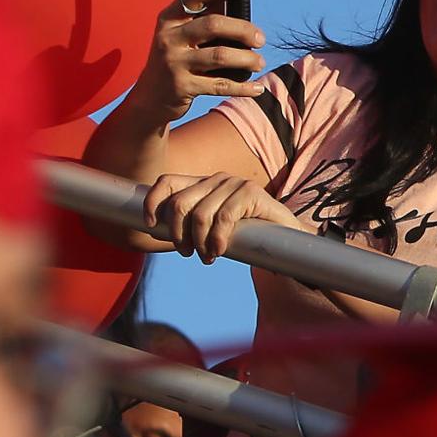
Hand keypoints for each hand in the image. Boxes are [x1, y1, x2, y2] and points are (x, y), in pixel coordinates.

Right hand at [128, 0, 267, 121]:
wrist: (150, 97)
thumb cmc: (176, 60)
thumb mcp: (180, 37)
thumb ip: (202, 22)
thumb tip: (241, 14)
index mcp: (169, 19)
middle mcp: (169, 38)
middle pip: (213, 25)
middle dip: (242, 30)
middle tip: (260, 39)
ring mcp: (174, 63)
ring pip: (220, 56)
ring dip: (246, 58)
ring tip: (259, 62)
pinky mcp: (182, 87)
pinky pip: (220, 85)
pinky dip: (242, 87)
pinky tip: (256, 87)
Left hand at [142, 172, 302, 261]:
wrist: (286, 239)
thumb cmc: (244, 237)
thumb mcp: (210, 230)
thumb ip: (186, 226)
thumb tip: (152, 231)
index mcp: (201, 185)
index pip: (167, 182)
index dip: (152, 202)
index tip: (149, 225)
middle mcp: (215, 179)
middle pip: (179, 203)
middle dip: (177, 234)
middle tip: (187, 252)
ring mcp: (233, 183)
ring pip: (200, 215)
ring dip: (199, 243)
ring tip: (207, 257)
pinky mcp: (251, 192)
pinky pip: (223, 218)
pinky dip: (217, 239)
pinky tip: (220, 251)